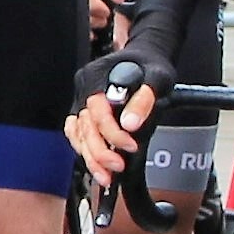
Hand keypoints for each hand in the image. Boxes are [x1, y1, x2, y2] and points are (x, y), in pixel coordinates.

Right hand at [68, 45, 170, 182]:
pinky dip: (84, 150)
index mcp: (96, 78)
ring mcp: (81, 101)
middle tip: (116, 168)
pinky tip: (95, 165)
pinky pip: (76, 134)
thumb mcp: (157, 77)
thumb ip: (144, 100)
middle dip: (100, 152)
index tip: (131, 147)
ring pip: (77, 134)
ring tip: (105, 177)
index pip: (99, 113)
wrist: (145, 56)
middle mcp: (84, 90)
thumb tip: (130, 125)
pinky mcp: (84, 112)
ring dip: (90, 158)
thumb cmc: (150, 64)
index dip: (114, 134)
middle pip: (84, 127)